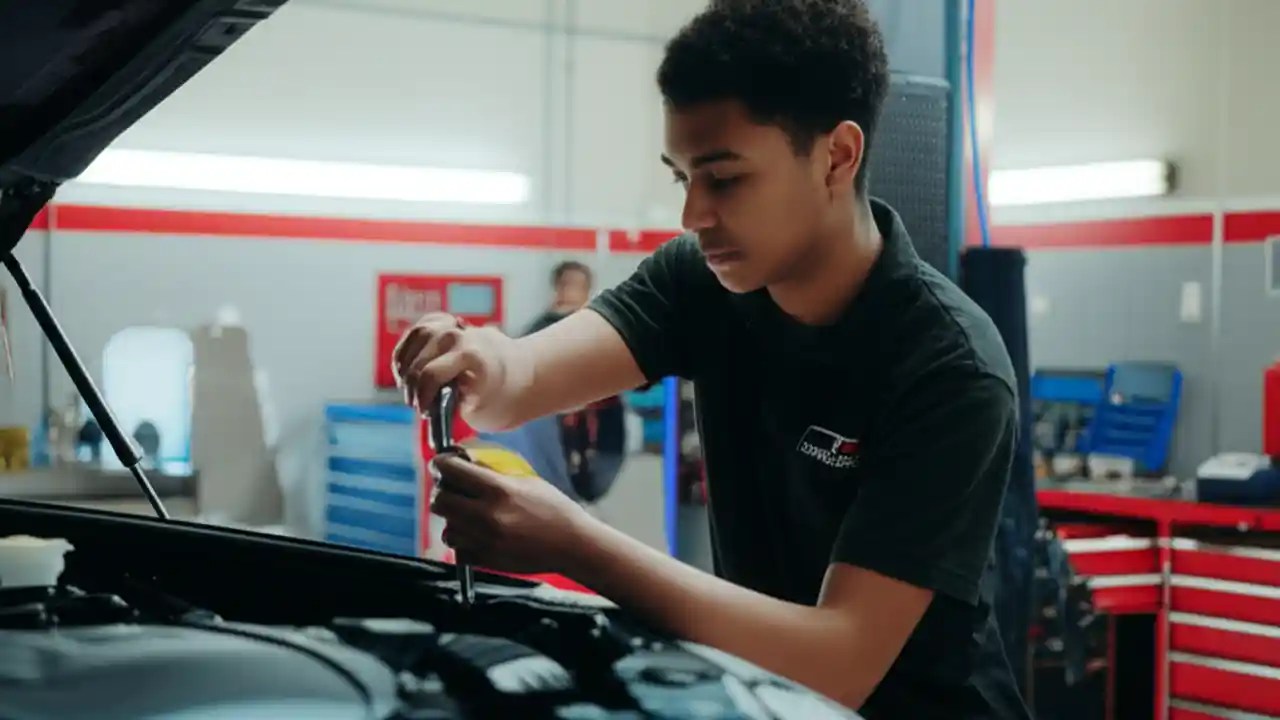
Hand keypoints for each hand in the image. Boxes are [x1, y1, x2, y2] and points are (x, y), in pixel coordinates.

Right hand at [391, 313, 523, 428]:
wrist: (523, 373)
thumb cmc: (502, 397)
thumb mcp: (478, 411)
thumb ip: (449, 404)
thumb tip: (425, 400)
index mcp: (471, 355)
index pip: (430, 374)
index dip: (422, 398)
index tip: (425, 412)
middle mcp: (460, 335)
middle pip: (418, 360)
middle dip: (412, 387)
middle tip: (417, 403)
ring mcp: (453, 325)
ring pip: (415, 337)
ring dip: (405, 364)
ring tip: (410, 385)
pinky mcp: (446, 322)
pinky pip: (418, 330)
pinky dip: (409, 346)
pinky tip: (410, 365)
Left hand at [430, 455, 595, 575]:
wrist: (571, 544)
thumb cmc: (553, 508)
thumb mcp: (526, 480)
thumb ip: (494, 473)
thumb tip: (466, 463)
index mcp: (498, 489)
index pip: (451, 470)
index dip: (442, 463)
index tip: (442, 464)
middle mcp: (486, 515)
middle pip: (440, 501)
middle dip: (443, 492)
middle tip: (454, 491)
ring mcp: (485, 540)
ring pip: (446, 529)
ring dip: (453, 521)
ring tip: (469, 517)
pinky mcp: (487, 560)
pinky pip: (458, 550)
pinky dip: (464, 543)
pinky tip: (477, 537)